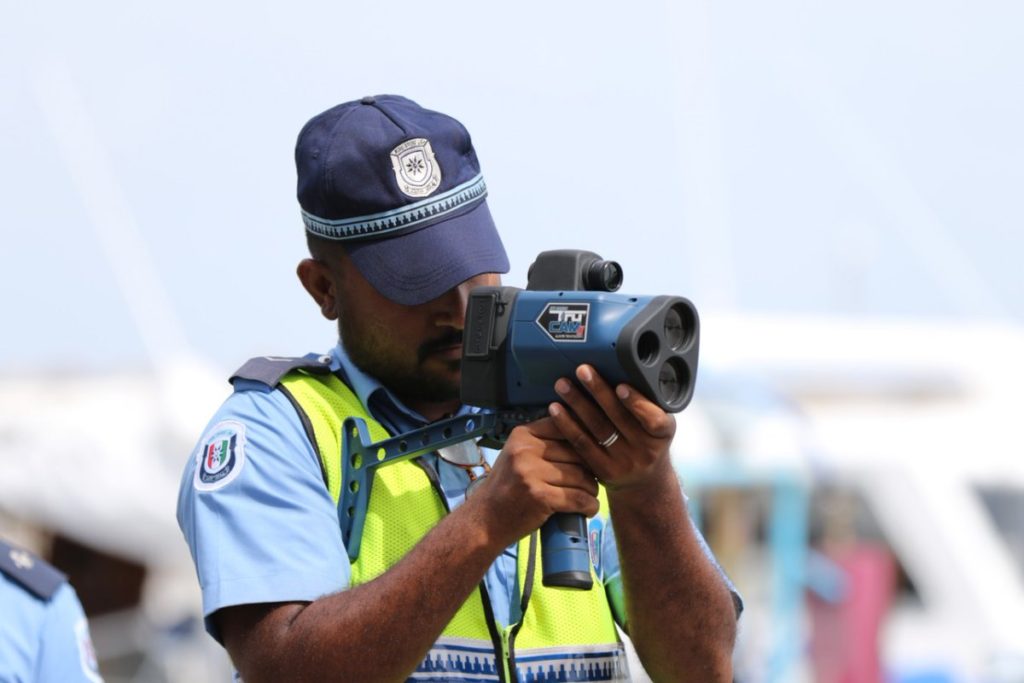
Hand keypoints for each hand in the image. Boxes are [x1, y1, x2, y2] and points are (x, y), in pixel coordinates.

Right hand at [470, 417, 599, 545]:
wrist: (485, 520)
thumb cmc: (507, 488)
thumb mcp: (518, 455)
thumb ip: (545, 442)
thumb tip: (587, 437)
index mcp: (523, 434)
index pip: (565, 427)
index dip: (584, 442)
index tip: (591, 456)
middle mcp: (525, 449)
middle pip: (577, 453)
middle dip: (590, 469)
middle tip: (591, 481)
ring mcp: (530, 472)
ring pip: (581, 475)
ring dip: (591, 489)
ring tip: (589, 496)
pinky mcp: (539, 496)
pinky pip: (578, 498)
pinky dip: (589, 505)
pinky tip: (588, 508)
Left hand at [546, 364, 675, 491]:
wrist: (644, 482)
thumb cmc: (649, 441)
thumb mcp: (659, 425)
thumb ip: (647, 404)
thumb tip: (622, 369)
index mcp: (663, 434)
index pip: (654, 420)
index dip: (637, 404)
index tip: (621, 386)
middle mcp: (645, 450)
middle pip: (619, 418)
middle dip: (598, 391)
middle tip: (583, 370)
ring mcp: (623, 463)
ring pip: (597, 429)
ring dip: (577, 404)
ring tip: (563, 385)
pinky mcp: (603, 471)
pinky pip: (582, 445)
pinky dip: (567, 425)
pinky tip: (555, 409)